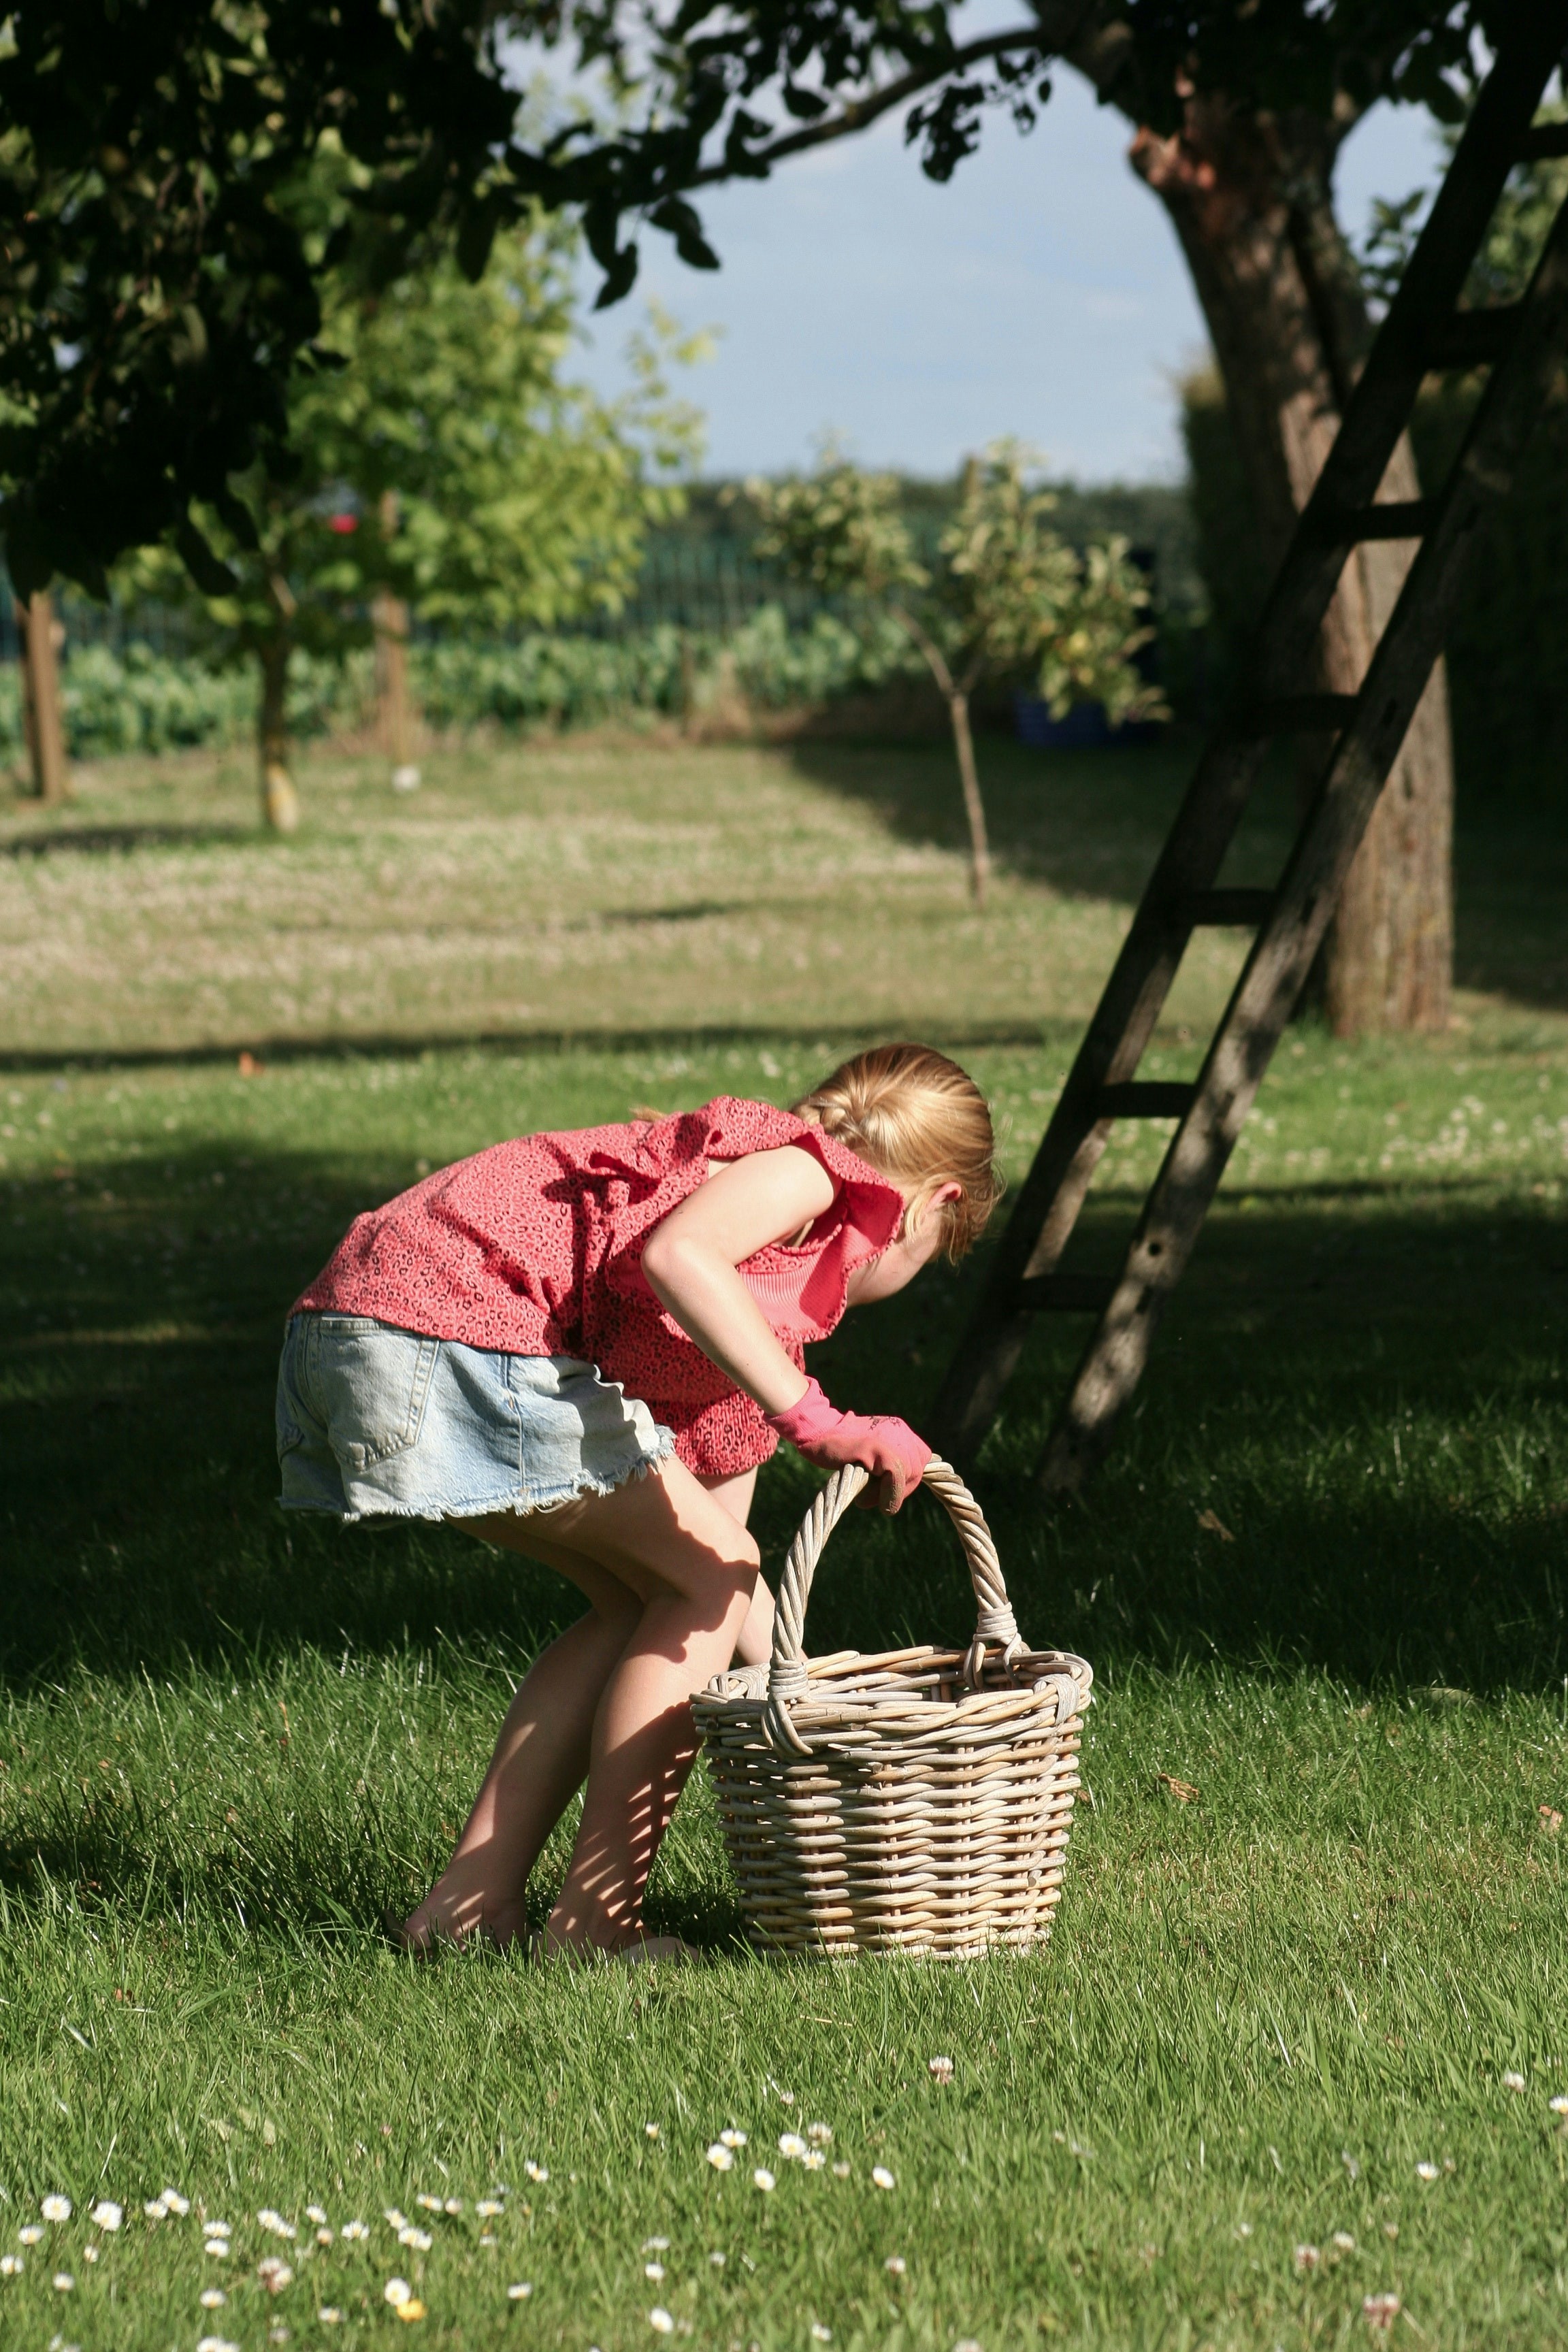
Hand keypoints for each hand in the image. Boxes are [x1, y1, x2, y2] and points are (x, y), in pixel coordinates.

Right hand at [764, 1377, 931, 1513]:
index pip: (921, 1458)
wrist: (815, 1432)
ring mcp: (891, 1438)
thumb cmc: (837, 1447)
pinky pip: (897, 1477)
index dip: (907, 1479)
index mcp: (899, 1429)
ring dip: (889, 1495)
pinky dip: (888, 1495)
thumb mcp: (870, 1451)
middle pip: (917, 1469)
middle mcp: (900, 1430)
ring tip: (864, 1498)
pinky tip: (867, 1500)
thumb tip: (898, 1489)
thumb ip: (886, 1463)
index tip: (887, 1489)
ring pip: (909, 1476)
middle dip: (899, 1490)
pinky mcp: (880, 1449)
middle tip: (873, 1498)